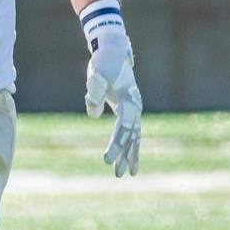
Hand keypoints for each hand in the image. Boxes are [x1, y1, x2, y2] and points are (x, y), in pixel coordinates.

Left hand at [85, 29, 142, 176]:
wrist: (114, 54)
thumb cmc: (104, 64)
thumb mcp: (96, 74)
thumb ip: (94, 91)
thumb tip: (93, 115)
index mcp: (130, 101)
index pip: (124, 128)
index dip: (116, 145)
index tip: (106, 160)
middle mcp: (136, 108)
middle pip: (131, 136)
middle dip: (124, 155)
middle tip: (116, 174)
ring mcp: (135, 111)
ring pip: (134, 138)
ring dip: (129, 156)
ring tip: (124, 174)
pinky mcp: (129, 112)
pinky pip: (132, 134)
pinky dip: (131, 148)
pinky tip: (130, 163)